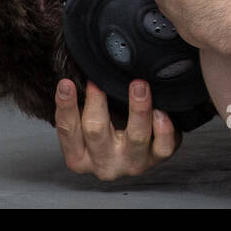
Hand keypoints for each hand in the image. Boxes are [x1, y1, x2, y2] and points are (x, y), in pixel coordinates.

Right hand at [55, 78, 181, 180]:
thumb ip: (81, 100)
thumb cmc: (104, 127)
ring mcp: (131, 163)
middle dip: (97, 102)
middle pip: (97, 131)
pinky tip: (162, 110)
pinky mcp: (155, 160)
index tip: (66, 83)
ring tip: (139, 86)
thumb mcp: (86, 119)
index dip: (66, 106)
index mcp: (79, 156)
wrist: (130, 151)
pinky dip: (164, 128)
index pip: (68, 130)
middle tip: (99, 79)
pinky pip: (163, 147)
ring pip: (136, 138)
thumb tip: (80, 67)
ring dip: (137, 109)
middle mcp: (104, 163)